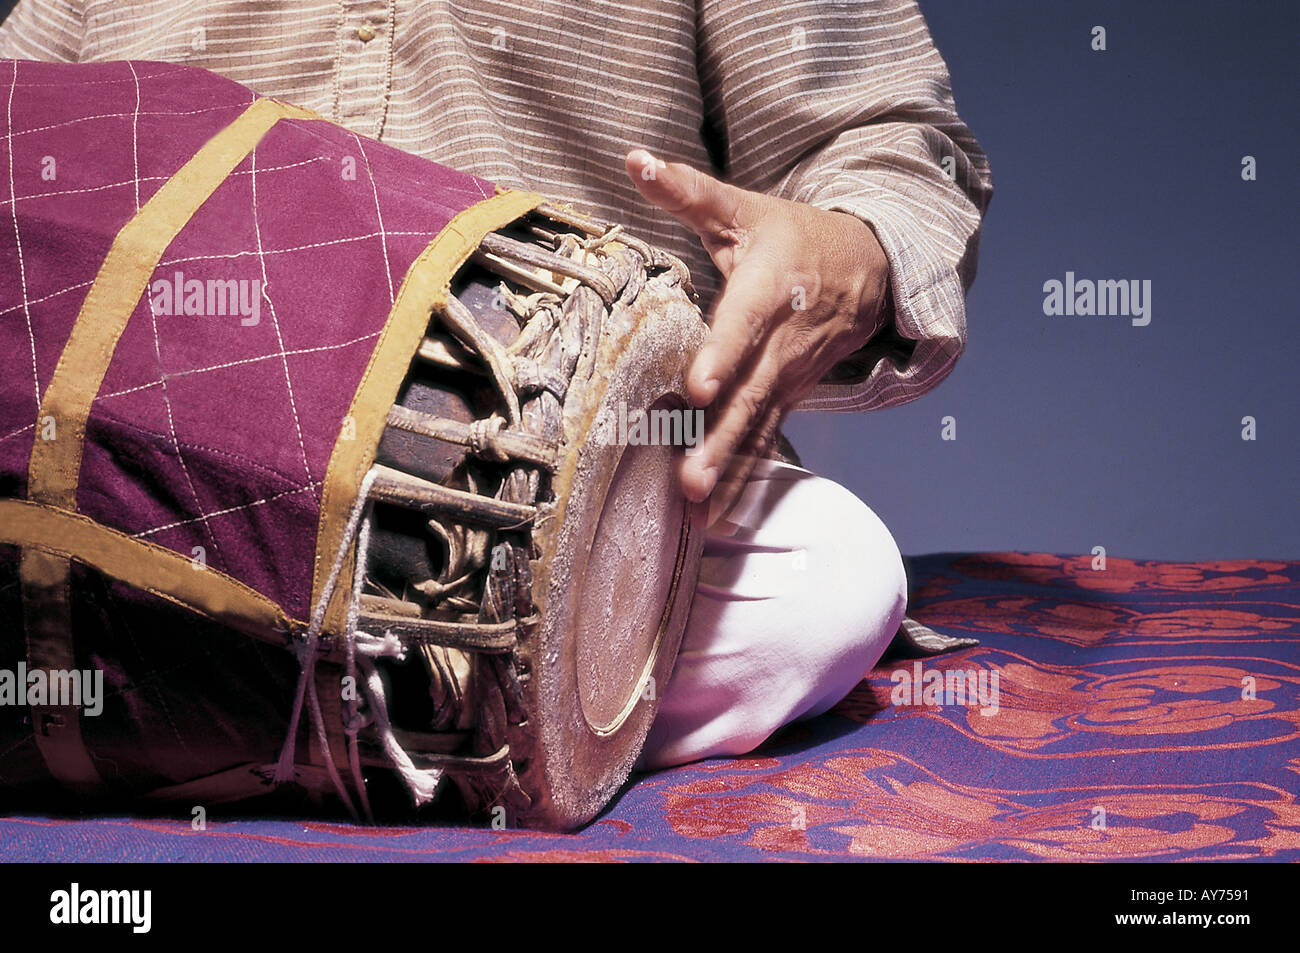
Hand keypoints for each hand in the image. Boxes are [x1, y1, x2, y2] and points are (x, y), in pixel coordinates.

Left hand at [625, 148, 891, 518]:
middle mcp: (785, 339)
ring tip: (700, 507)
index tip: (699, 387)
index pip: (745, 323)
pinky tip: (717, 514)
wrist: (868, 265)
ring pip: (760, 423)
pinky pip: (768, 438)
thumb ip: (688, 191)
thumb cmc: (791, 235)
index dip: (724, 354)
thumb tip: (634, 158)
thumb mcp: (744, 207)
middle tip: (691, 478)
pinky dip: (745, 477)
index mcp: (770, 287)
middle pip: (751, 391)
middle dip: (722, 437)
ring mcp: (791, 374)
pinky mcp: (790, 395)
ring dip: (732, 468)